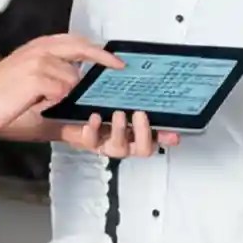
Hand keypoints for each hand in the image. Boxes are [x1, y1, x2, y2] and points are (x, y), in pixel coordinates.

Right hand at [0, 34, 122, 135]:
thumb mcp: (25, 79)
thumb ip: (49, 75)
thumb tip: (75, 81)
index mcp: (36, 47)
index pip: (74, 41)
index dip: (96, 49)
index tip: (113, 59)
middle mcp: (38, 50)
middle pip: (80, 47)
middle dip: (101, 56)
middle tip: (117, 66)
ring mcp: (38, 62)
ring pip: (72, 77)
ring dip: (66, 93)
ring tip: (45, 102)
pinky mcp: (36, 78)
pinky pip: (61, 91)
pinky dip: (55, 101)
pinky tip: (38, 104)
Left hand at [59, 109, 178, 157]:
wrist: (70, 115)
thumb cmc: (100, 107)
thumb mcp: (121, 101)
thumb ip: (138, 102)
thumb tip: (153, 93)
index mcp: (136, 134)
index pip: (157, 139)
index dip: (165, 138)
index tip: (173, 134)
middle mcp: (125, 143)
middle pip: (143, 149)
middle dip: (143, 133)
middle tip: (140, 114)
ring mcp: (108, 144)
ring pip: (119, 147)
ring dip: (120, 131)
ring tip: (118, 114)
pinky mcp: (90, 143)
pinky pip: (92, 142)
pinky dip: (94, 130)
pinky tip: (95, 118)